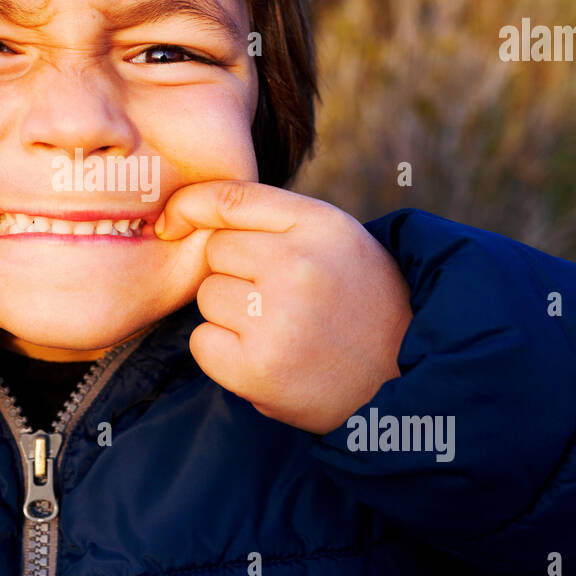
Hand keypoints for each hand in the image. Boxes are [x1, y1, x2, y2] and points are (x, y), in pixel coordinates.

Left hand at [155, 181, 412, 434]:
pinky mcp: (258, 368)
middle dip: (234, 273)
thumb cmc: (356, 299)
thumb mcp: (332, 238)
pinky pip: (202, 342)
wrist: (404, 377)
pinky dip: (221, 352)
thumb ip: (270, 217)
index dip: (190, 206)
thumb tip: (178, 213)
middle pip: (215, 252)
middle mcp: (299, 266)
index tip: (172, 221)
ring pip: (208, 297)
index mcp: (321, 225)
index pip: (231, 198)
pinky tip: (262, 356)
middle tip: (279, 299)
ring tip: (279, 329)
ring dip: (230, 314)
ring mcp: (277, 319)